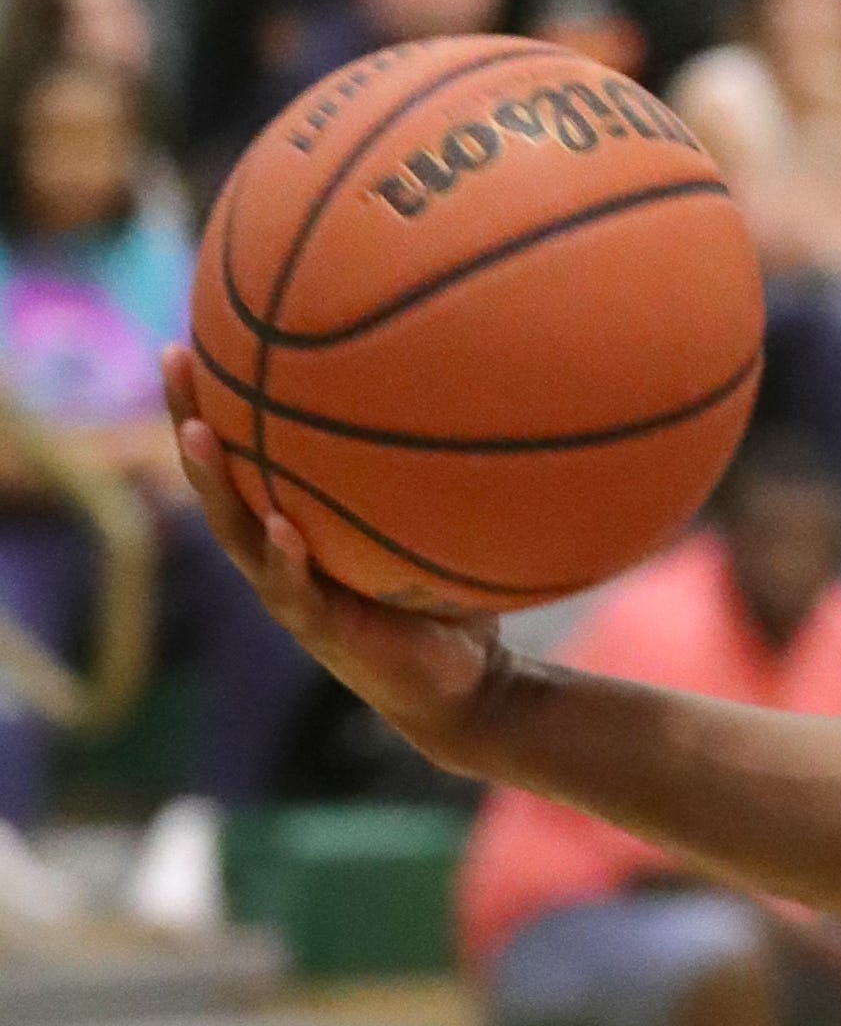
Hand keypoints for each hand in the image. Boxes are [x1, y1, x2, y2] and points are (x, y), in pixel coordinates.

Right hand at [163, 350, 506, 766]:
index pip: (246, 456)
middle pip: (219, 481)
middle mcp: (281, 556)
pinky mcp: (321, 632)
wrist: (465, 689)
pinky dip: (285, 562)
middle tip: (173, 360)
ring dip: (215, 484)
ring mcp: (294, 595)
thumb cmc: (451, 600)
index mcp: (297, 528)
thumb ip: (441, 474)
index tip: (197, 337)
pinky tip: (280, 530)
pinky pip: (294, 592)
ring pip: (237, 534)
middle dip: (190, 420)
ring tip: (196, 432)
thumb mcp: (440, 526)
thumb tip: (481, 388)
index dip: (217, 401)